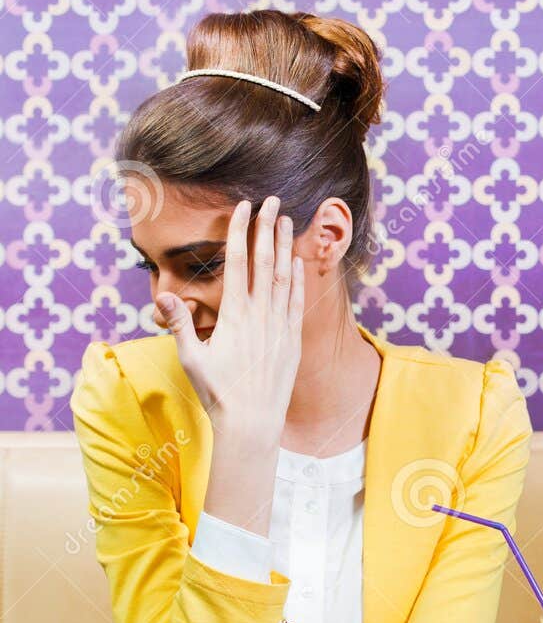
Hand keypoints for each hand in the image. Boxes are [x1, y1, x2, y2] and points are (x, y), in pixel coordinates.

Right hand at [158, 196, 303, 442]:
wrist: (252, 422)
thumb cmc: (217, 392)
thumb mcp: (191, 358)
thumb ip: (179, 323)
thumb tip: (163, 295)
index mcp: (234, 315)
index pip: (237, 262)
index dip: (239, 232)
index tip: (242, 207)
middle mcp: (260, 315)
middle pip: (264, 261)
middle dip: (267, 228)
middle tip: (271, 200)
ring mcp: (279, 326)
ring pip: (284, 277)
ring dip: (284, 246)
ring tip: (286, 220)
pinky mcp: (293, 340)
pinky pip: (296, 302)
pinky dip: (298, 278)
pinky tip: (297, 260)